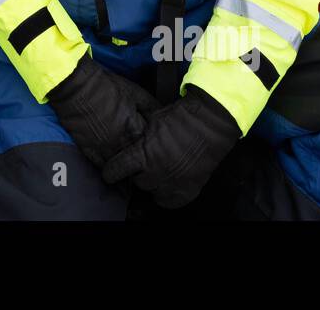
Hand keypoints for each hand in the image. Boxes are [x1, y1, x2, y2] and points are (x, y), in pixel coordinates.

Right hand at [46, 55, 159, 167]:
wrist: (75, 86)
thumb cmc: (105, 85)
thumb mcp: (133, 91)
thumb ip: (150, 105)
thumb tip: (163, 115)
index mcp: (134, 127)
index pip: (150, 147)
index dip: (155, 150)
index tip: (160, 154)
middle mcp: (120, 141)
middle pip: (137, 161)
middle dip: (144, 165)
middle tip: (151, 170)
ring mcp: (103, 147)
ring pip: (120, 168)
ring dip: (127, 173)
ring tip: (134, 177)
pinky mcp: (88, 149)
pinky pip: (102, 167)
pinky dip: (109, 171)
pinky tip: (115, 175)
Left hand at [102, 87, 241, 208]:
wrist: (209, 123)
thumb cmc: (181, 118)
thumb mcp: (151, 120)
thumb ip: (138, 134)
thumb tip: (129, 137)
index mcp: (142, 154)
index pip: (116, 171)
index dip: (111, 172)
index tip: (110, 173)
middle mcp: (155, 172)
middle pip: (137, 183)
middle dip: (138, 174)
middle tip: (145, 165)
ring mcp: (172, 184)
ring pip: (154, 193)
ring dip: (154, 184)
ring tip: (160, 172)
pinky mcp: (188, 190)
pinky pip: (171, 202)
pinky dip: (170, 196)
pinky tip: (171, 184)